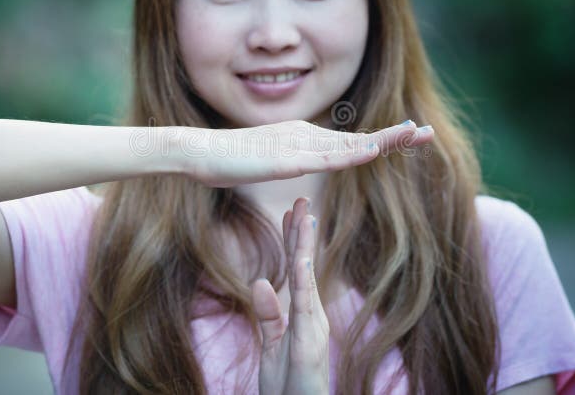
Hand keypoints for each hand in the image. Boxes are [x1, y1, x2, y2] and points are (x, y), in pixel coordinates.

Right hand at [182, 120, 432, 187]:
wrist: (199, 153)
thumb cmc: (229, 160)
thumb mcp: (270, 159)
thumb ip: (291, 158)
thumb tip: (308, 161)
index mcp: (306, 137)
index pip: (352, 140)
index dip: (383, 139)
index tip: (410, 136)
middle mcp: (307, 135)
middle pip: (359, 137)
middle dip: (395, 136)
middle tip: (428, 132)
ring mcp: (297, 145)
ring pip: (349, 144)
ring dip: (383, 140)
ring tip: (413, 134)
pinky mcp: (284, 159)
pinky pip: (323, 158)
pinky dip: (350, 154)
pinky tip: (371, 152)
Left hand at [251, 197, 329, 394]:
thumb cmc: (290, 386)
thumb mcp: (273, 345)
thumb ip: (268, 314)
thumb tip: (260, 280)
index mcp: (305, 314)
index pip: (299, 269)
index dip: (294, 240)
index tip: (291, 211)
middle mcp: (313, 316)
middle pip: (306, 266)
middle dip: (303, 232)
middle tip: (301, 199)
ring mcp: (313, 328)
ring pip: (309, 279)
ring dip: (305, 247)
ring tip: (304, 217)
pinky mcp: (308, 343)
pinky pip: (306, 308)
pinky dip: (304, 281)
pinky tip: (302, 259)